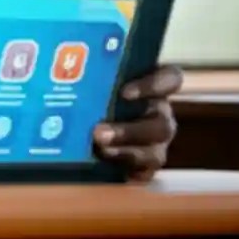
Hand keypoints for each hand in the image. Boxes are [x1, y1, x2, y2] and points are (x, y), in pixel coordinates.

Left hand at [92, 64, 183, 181]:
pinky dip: (127, 172)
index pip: (171, 79)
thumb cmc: (98, 87)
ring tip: (98, 149)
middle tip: (97, 131)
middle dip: (129, 131)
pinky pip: (145, 173)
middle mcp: (161, 114)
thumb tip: (67, 65)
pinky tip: (106, 167)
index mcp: (157, 86)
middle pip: (161, 124)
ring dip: (125, 152)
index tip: (124, 92)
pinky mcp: (147, 165)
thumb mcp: (102, 77)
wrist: (94, 121)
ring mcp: (157, 142)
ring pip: (155, 152)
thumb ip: (96, 73)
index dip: (152, 85)